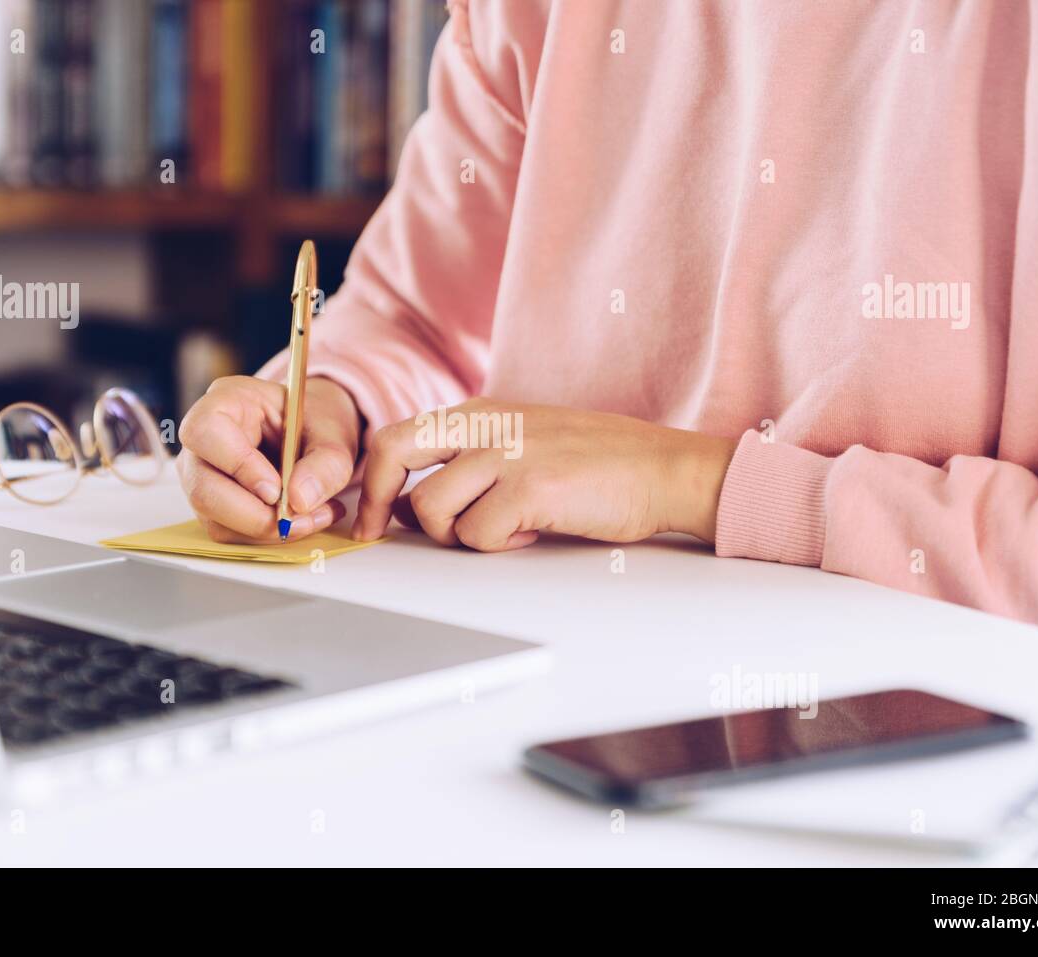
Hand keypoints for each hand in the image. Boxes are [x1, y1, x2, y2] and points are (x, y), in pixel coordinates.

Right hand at [177, 376, 361, 542]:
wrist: (314, 434)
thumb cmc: (315, 423)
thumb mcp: (333, 433)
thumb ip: (325, 463)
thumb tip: (301, 501)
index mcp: (226, 401)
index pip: (206, 432)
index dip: (238, 465)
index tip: (276, 490)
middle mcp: (203, 441)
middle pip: (202, 488)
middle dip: (254, 514)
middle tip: (301, 516)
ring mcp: (202, 475)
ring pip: (215, 519)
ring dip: (267, 529)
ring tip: (315, 516)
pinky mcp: (213, 505)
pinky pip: (229, 532)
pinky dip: (267, 535)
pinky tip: (301, 521)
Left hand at [351, 400, 736, 549]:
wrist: (664, 469)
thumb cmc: (600, 464)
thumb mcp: (523, 442)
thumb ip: (468, 461)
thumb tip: (410, 505)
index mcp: (481, 413)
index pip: (398, 436)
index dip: (374, 481)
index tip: (373, 516)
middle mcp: (486, 426)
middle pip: (392, 453)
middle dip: (377, 500)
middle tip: (382, 533)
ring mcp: (507, 454)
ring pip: (432, 509)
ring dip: (458, 534)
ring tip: (502, 529)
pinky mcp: (530, 489)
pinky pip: (478, 536)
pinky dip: (498, 546)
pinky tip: (531, 534)